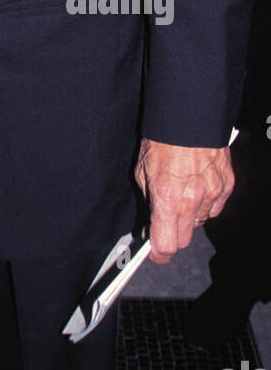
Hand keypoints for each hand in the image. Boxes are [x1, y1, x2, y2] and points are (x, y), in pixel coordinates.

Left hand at [135, 139, 233, 263]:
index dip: (158, 253)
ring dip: (189, 217)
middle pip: (183, 240)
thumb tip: (150, 225)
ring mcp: (212, 194)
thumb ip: (148, 203)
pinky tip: (196, 186)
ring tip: (180, 192)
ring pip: (200, 224)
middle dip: (171, 234)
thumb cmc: (162, 139)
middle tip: (163, 220)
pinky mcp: (226, 186)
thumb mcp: (142, 171)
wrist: (188, 115)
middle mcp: (192, 200)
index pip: (165, 245)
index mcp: (167, 198)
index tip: (154, 253)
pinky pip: (215, 208)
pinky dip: (205, 204)